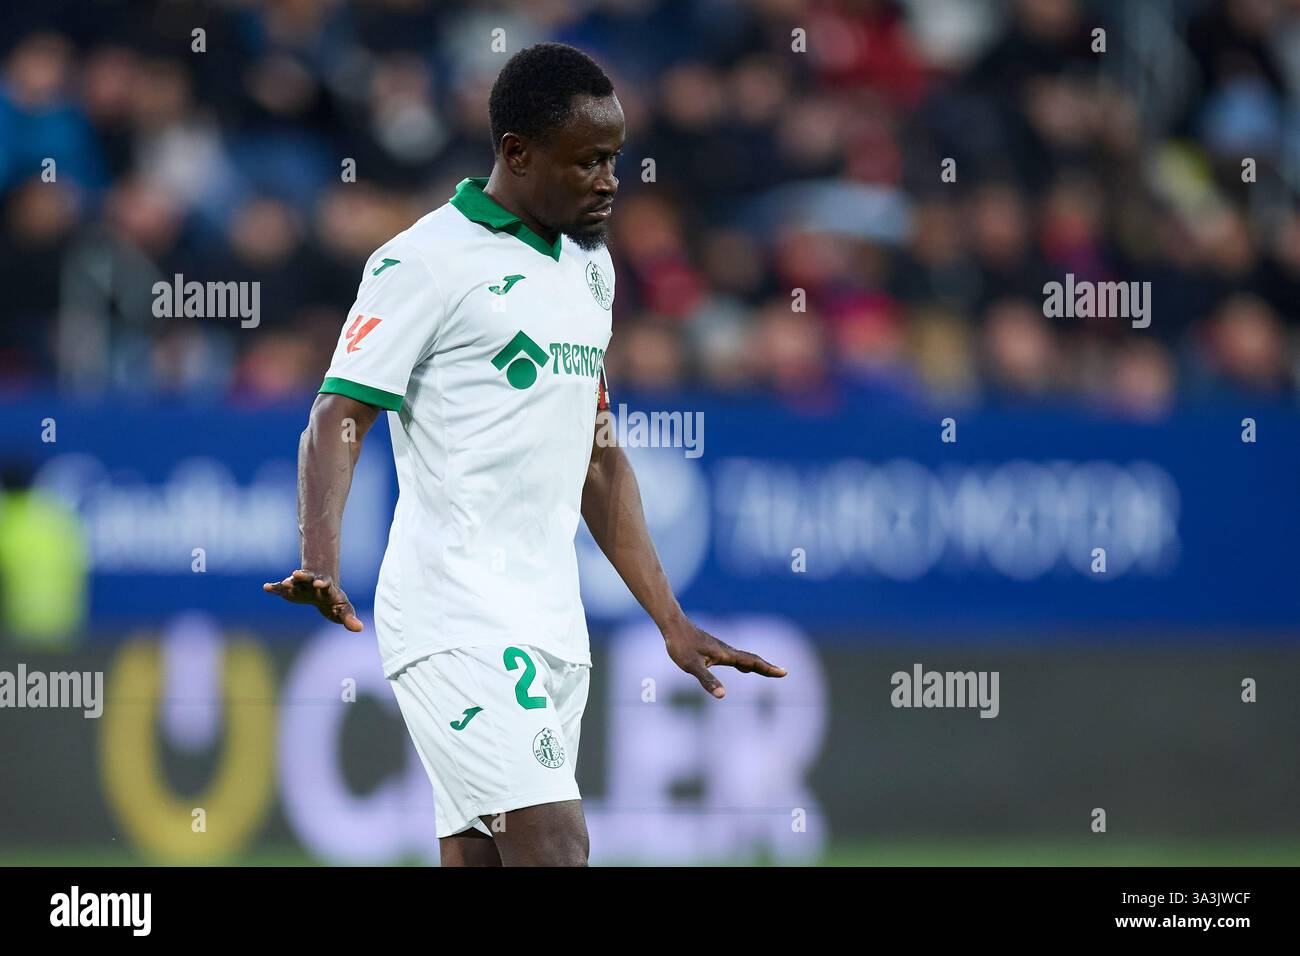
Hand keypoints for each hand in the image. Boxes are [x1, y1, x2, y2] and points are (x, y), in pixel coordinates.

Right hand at [262, 568, 362, 631]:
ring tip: (283, 583)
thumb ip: (349, 618)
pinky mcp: (290, 590)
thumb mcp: (343, 611)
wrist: (322, 590)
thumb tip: (360, 628)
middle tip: (296, 574)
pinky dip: (275, 588)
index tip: (319, 584)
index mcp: (327, 588)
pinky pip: (281, 588)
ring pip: (294, 581)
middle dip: (303, 576)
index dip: (323, 583)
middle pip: (308, 577)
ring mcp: (301, 585)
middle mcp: (313, 583)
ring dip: (289, 581)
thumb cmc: (335, 602)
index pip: (326, 584)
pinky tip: (266, 587)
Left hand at [662, 620, 785, 698]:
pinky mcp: (713, 649)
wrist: (673, 625)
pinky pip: (735, 657)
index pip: (751, 662)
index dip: (768, 668)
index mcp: (725, 654)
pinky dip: (746, 663)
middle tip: (782, 673)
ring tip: (768, 671)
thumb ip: (707, 680)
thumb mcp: (692, 666)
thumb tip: (723, 696)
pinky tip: (743, 668)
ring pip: (744, 658)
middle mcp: (726, 650)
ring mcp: (720, 649)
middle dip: (767, 667)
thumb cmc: (680, 644)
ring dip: (758, 665)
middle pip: (751, 659)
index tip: (784, 672)